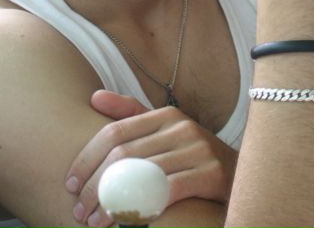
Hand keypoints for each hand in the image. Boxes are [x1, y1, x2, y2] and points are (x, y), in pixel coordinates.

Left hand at [65, 90, 236, 226]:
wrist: (243, 174)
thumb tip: (93, 97)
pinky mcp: (212, 173)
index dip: (87, 158)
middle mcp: (181, 127)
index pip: (115, 132)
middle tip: (79, 210)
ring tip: (95, 222)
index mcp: (165, 114)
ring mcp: (198, 148)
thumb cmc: (193, 156)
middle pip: (124, 156)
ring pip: (141, 176)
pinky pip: (167, 192)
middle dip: (95, 185)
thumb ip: (130, 114)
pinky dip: (142, 209)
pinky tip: (126, 223)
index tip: (70, 182)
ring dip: (112, 203)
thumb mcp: (164, 131)